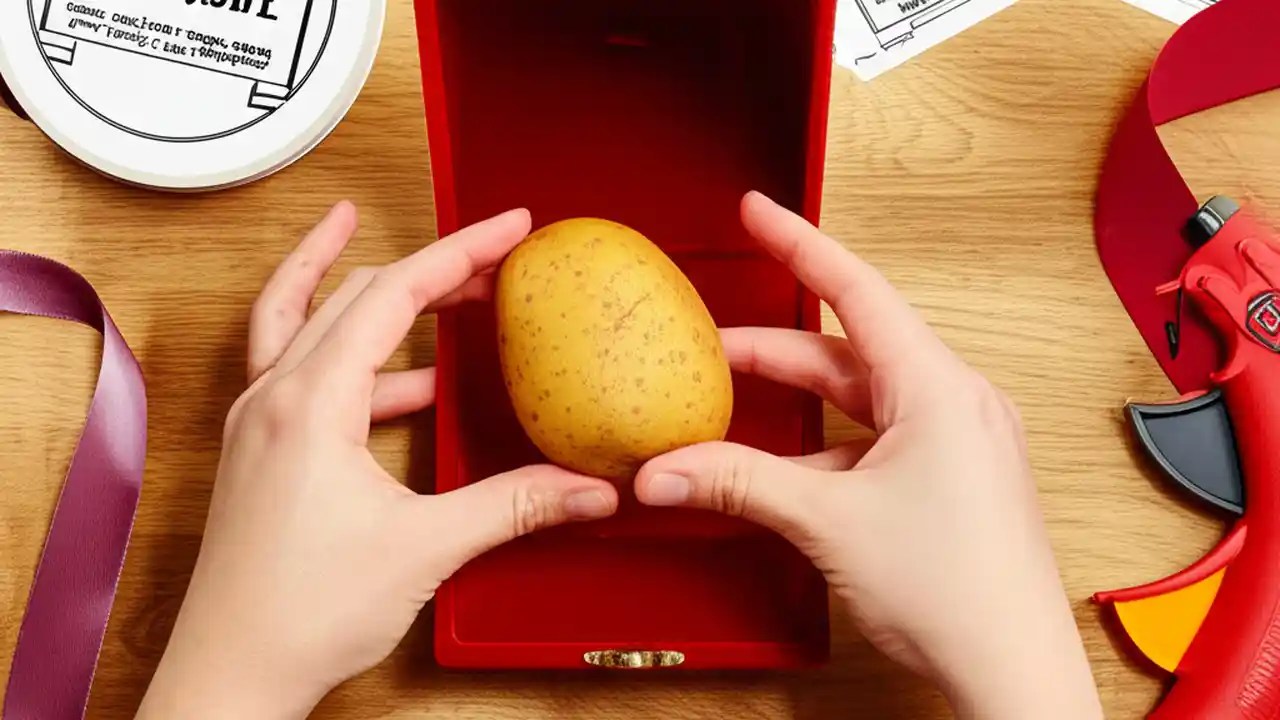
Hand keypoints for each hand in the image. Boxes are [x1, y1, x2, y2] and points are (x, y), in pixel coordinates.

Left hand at [137, 203, 618, 718]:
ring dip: (363, 287)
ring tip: (428, 280)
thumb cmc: (300, 613)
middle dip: (425, 264)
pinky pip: (301, 371)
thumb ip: (513, 504)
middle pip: (351, 293)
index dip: (459, 251)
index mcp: (308, 401)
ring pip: (305, 319)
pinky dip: (355, 358)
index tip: (507, 227)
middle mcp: (273, 398)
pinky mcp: (262, 453)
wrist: (229, 675)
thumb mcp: (425, 548)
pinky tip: (407, 386)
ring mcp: (260, 424)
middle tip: (485, 253)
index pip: (392, 293)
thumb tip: (588, 487)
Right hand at [634, 192, 1101, 719]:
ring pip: (857, 397)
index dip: (798, 242)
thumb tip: (668, 470)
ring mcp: (953, 442)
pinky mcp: (947, 477)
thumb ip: (738, 484)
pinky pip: (873, 438)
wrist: (1010, 669)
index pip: (855, 289)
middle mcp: (952, 403)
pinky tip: (775, 464)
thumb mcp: (827, 521)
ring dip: (794, 399)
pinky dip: (820, 443)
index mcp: (937, 388)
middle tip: (708, 338)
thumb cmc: (957, 592)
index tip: (759, 209)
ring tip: (729, 397)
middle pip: (845, 349)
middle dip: (771, 345)